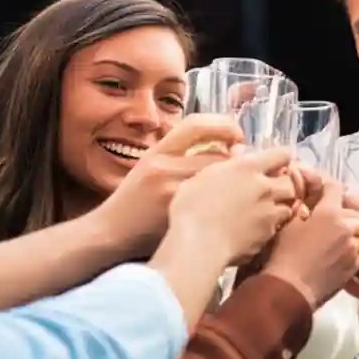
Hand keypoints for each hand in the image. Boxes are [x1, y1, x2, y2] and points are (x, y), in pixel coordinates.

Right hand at [92, 114, 243, 254]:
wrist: (110, 234)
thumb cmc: (132, 202)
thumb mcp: (148, 166)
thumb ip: (178, 154)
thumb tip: (222, 146)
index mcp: (156, 152)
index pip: (195, 124)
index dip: (223, 125)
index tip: (237, 134)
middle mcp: (163, 167)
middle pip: (215, 155)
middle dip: (237, 162)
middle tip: (248, 168)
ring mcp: (171, 192)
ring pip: (218, 181)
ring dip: (236, 185)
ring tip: (243, 190)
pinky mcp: (179, 215)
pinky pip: (214, 204)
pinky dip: (228, 204)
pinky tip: (232, 209)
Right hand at [161, 147, 298, 265]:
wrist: (198, 245)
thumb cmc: (190, 207)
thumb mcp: (202, 176)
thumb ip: (225, 165)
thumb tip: (238, 156)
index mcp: (248, 168)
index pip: (281, 154)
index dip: (281, 158)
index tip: (275, 163)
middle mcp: (265, 188)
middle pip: (290, 182)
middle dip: (283, 184)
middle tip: (269, 190)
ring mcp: (269, 214)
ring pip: (288, 207)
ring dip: (280, 207)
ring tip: (264, 212)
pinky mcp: (268, 236)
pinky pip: (275, 229)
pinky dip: (269, 228)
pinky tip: (254, 231)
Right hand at [261, 181, 358, 307]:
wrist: (291, 288)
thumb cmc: (284, 254)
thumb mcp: (289, 226)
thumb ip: (301, 212)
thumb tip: (306, 205)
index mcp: (328, 214)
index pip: (336, 190)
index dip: (331, 190)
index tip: (327, 195)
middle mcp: (347, 229)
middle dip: (358, 220)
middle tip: (346, 225)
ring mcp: (353, 249)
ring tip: (346, 245)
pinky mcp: (355, 268)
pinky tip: (347, 260)